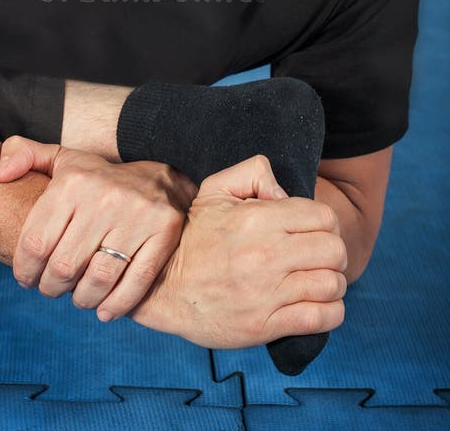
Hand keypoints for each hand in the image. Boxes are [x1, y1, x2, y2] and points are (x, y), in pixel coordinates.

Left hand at [0, 136, 197, 317]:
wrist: (159, 177)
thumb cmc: (99, 179)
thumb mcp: (62, 159)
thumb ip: (23, 155)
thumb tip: (0, 175)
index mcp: (73, 181)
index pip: (35, 243)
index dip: (24, 270)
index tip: (27, 278)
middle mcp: (105, 197)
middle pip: (63, 266)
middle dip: (51, 288)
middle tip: (52, 288)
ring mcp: (138, 214)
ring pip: (98, 279)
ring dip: (82, 299)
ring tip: (78, 297)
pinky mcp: (164, 231)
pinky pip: (136, 281)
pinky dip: (117, 304)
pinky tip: (104, 309)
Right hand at [131, 156, 346, 348]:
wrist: (164, 288)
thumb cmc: (194, 237)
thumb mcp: (214, 190)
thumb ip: (252, 173)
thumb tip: (284, 192)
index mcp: (258, 219)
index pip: (324, 217)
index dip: (325, 223)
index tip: (313, 231)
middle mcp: (266, 254)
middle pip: (334, 250)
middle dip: (333, 252)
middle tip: (318, 257)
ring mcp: (268, 292)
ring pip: (332, 284)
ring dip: (332, 283)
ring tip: (317, 281)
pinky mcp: (266, 325)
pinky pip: (322, 318)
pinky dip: (330, 312)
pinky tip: (317, 304)